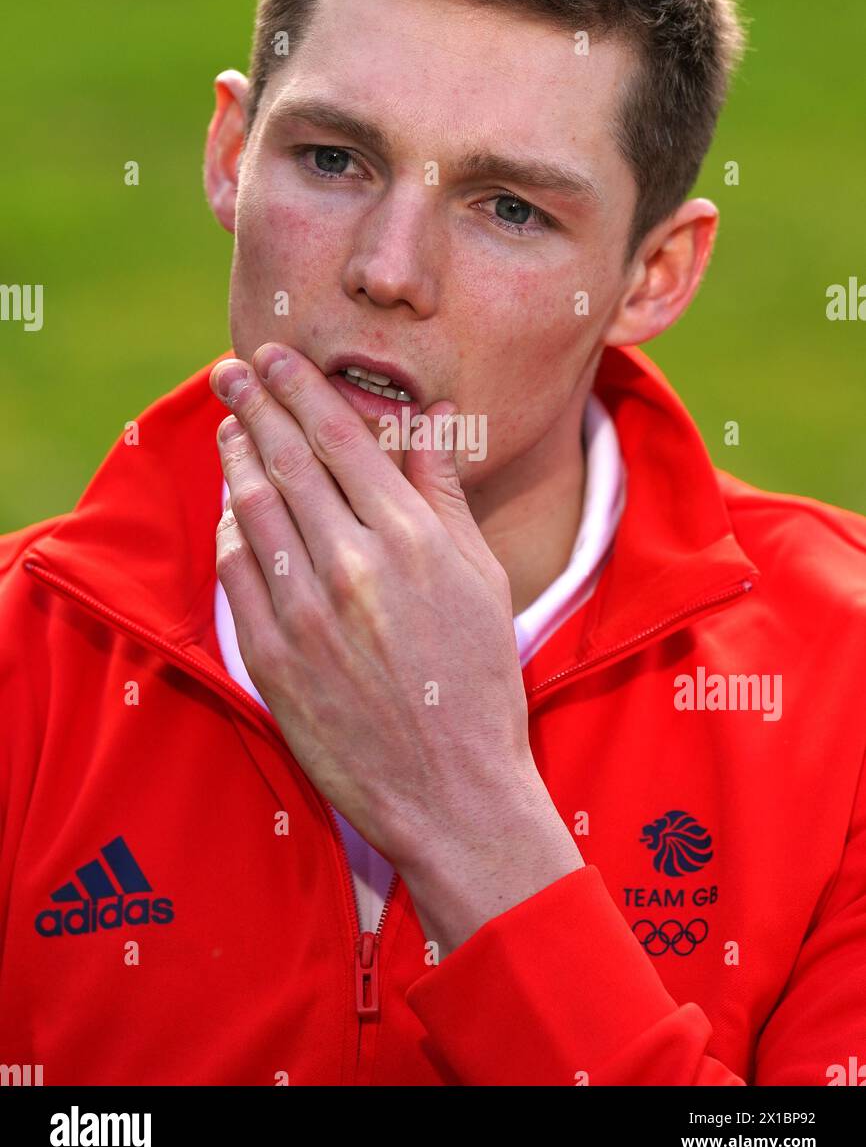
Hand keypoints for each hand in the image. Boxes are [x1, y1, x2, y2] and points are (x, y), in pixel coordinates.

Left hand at [209, 343, 548, 884]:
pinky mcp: (271, 657)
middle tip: (230, 371)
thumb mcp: (481, 576)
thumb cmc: (478, 681)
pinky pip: (235, 573)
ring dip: (236, 459)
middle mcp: (351, 566)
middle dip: (254, 406)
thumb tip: (429, 415)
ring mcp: (304, 613)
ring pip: (252, 510)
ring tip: (228, 427)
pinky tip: (232, 507)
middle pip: (287, 462)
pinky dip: (229, 530)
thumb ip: (443, 491)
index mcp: (410, 539)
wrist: (451, 790)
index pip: (339, 439)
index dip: (301, 389)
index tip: (273, 356)